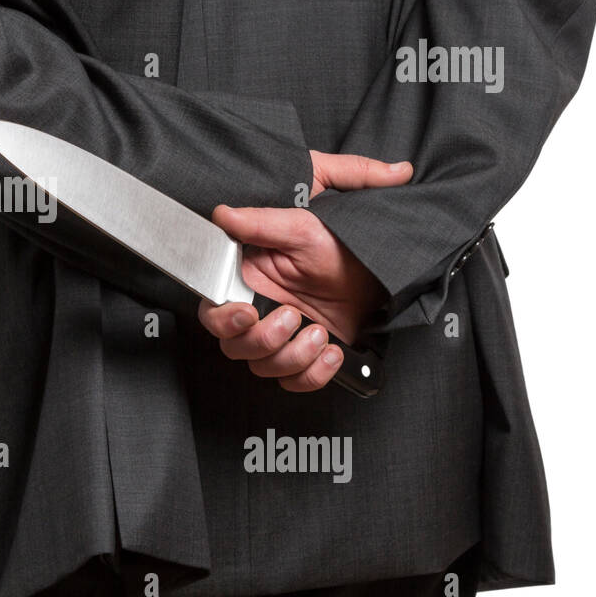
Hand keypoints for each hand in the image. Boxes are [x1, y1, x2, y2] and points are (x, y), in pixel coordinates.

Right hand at [197, 154, 410, 391]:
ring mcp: (281, 339)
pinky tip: (332, 352)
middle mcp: (259, 314)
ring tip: (320, 332)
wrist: (381, 278)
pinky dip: (313, 373)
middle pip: (234, 347)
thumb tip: (223, 215)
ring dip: (293, 356)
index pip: (214, 312)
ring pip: (263, 368)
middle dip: (264, 340)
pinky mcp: (303, 358)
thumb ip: (259, 223)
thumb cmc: (342, 249)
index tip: (247, 314)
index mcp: (248, 283)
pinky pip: (294, 382)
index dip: (223, 320)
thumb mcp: (302, 230)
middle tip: (293, 316)